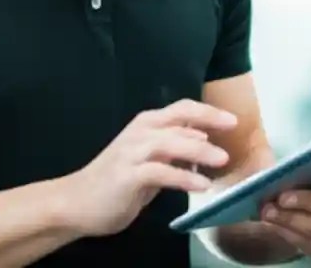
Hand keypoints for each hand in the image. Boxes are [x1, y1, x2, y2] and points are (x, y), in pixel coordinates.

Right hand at [60, 99, 236, 236]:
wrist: (77, 202)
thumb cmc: (116, 182)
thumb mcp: (150, 161)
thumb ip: (173, 151)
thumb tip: (202, 142)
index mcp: (146, 124)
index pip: (182, 109)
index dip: (208, 112)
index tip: (231, 120)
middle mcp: (140, 132)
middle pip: (180, 119)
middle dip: (210, 122)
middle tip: (233, 131)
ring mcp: (132, 152)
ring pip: (172, 143)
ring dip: (200, 150)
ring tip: (222, 160)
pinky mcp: (128, 175)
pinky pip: (161, 172)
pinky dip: (183, 177)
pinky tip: (201, 185)